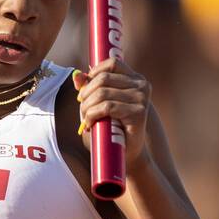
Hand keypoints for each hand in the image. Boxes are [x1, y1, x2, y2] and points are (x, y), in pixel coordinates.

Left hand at [72, 56, 150, 171]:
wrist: (127, 154)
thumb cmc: (112, 128)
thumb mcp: (99, 105)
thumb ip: (90, 88)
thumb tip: (76, 75)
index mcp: (135, 79)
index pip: (112, 64)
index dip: (94, 73)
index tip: (84, 89)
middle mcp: (142, 86)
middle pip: (103, 79)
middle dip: (86, 93)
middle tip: (81, 107)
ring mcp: (142, 98)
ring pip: (102, 93)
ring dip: (87, 107)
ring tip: (85, 118)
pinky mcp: (138, 113)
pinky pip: (107, 107)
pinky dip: (92, 115)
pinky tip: (89, 124)